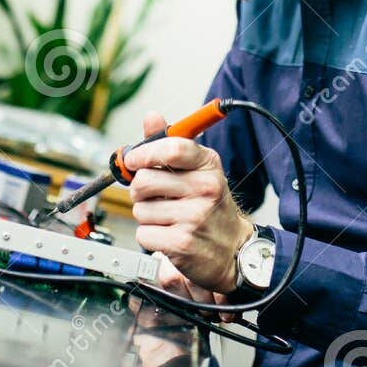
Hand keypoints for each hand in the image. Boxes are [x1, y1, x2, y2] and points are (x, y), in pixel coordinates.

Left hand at [128, 111, 253, 293]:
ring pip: (140, 209)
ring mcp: (194, 217)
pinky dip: (150, 236)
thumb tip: (151, 117)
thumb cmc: (211, 206)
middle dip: (139, 189)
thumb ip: (171, 144)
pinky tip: (167, 234)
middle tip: (152, 195)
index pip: (172, 148)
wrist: (233, 249)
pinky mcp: (182, 243)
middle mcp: (205, 189)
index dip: (144, 153)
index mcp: (208, 165)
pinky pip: (143, 233)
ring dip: (146, 215)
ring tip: (166, 217)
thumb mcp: (199, 170)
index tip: (133, 160)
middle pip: (145, 180)